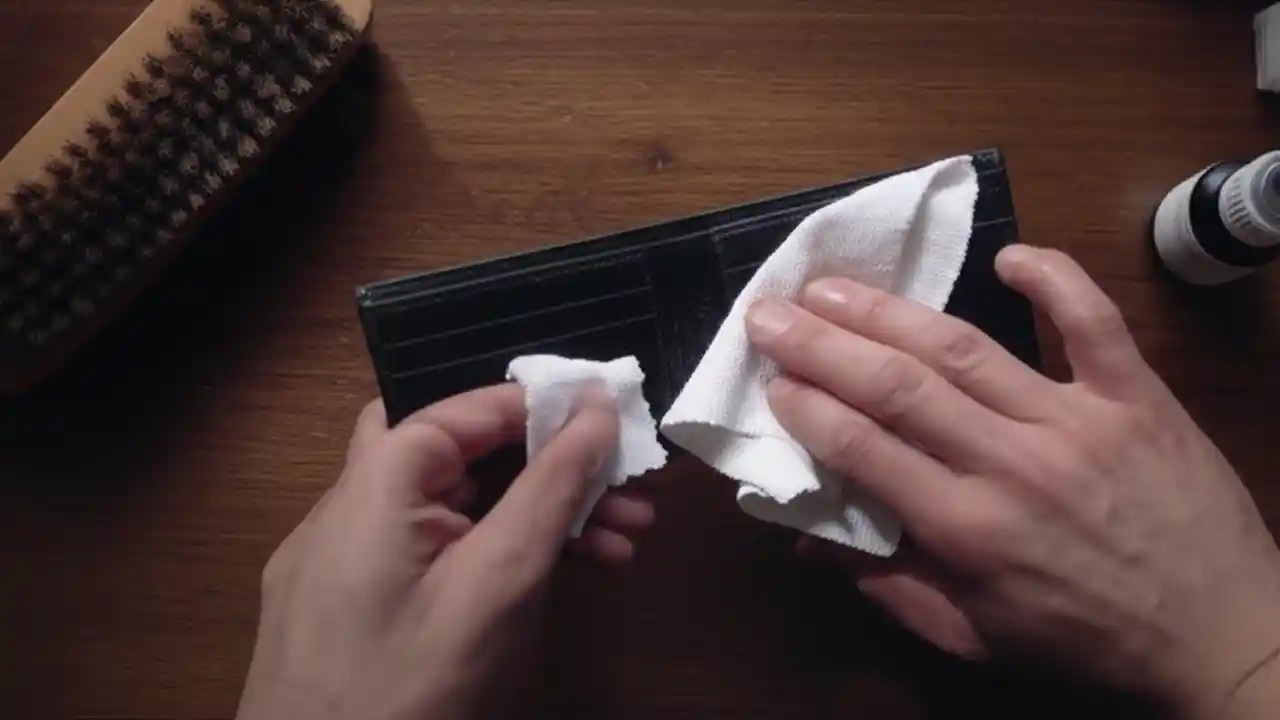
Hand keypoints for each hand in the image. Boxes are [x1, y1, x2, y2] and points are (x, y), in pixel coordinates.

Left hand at [235, 385, 654, 719]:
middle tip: (629, 489)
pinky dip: (492, 558)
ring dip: (535, 518)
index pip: (461, 407)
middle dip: (551, 469)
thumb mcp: (499, 584)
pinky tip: (558, 579)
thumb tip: (593, 406)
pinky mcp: (353, 611)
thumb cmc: (413, 690)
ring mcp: (345, 566)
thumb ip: (550, 490)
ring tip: (621, 544)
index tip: (612, 419)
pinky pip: (431, 556)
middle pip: (462, 457)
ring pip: (455, 510)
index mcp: (372, 486)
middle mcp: (347, 512)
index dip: (538, 405)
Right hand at [744, 245, 1279, 718]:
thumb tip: (808, 538)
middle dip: (822, 345)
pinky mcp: (1135, 396)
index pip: (864, 448)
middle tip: (769, 312)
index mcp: (968, 530)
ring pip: (967, 348)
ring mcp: (1077, 421)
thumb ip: (890, 585)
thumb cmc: (1084, 639)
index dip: (806, 408)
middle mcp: (1013, 465)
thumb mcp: (975, 636)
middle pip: (899, 387)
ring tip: (832, 285)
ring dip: (889, 312)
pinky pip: (1091, 323)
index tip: (768, 380)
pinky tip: (1006, 256)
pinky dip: (1052, 280)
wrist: (1219, 633)